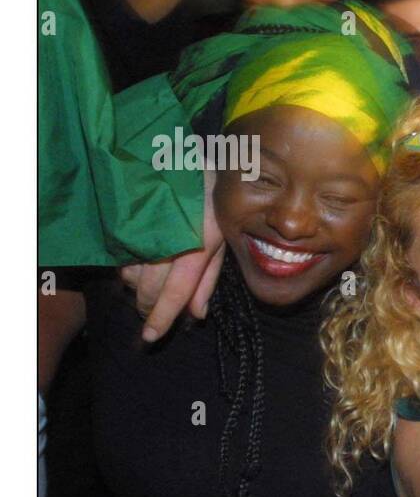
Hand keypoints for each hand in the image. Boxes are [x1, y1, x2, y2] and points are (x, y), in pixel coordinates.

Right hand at [120, 168, 224, 341]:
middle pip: (148, 289)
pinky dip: (127, 269)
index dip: (162, 317)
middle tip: (152, 315)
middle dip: (148, 307)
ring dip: (137, 289)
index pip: (176, 291)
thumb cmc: (212, 202)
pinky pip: (121, 257)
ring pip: (130, 276)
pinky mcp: (128, 223)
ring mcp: (144, 230)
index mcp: (197, 244)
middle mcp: (168, 240)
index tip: (150, 337)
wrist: (187, 159)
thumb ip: (208, 278)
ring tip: (149, 286)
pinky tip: (138, 265)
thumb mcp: (221, 239)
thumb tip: (197, 314)